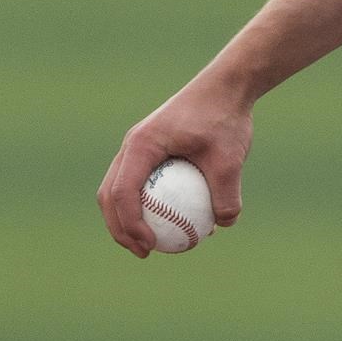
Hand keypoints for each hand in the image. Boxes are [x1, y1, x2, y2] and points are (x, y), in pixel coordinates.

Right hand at [96, 80, 252, 257]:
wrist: (226, 88)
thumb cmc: (225, 118)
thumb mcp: (231, 158)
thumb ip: (227, 193)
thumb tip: (224, 225)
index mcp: (142, 145)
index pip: (122, 191)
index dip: (130, 224)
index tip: (151, 245)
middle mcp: (133, 145)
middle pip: (110, 194)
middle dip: (119, 228)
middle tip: (144, 252)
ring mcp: (139, 147)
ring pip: (120, 189)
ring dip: (129, 219)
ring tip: (153, 245)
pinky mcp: (151, 150)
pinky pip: (141, 183)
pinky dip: (148, 205)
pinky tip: (177, 223)